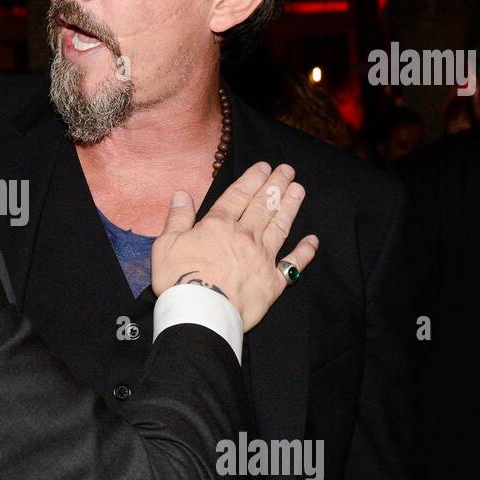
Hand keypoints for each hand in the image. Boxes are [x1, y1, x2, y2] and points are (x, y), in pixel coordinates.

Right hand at [151, 162, 318, 330]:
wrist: (200, 313)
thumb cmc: (178, 279)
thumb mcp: (167, 243)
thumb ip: (177, 217)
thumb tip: (182, 194)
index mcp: (219, 225)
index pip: (238, 196)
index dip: (252, 179)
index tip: (264, 166)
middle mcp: (245, 236)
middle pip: (263, 206)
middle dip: (276, 185)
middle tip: (287, 170)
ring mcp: (262, 258)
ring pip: (280, 227)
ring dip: (290, 207)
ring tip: (299, 190)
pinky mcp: (272, 282)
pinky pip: (292, 264)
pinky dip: (304, 252)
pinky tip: (313, 240)